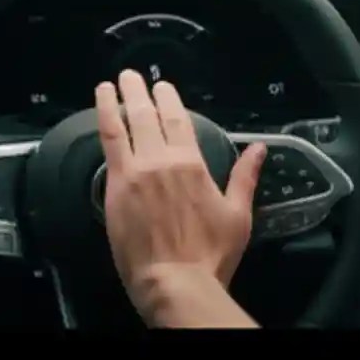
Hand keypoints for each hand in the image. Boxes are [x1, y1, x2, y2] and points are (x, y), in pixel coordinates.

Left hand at [95, 70, 266, 323]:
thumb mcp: (238, 214)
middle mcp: (161, 161)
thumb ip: (245, 177)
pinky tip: (100, 119)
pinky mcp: (113, 191)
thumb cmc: (209, 254)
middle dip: (139, 92)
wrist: (176, 282)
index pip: (177, 119)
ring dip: (114, 102)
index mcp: (191, 164)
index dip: (168, 98)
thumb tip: (259, 149)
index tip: (163, 86)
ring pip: (121, 127)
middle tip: (132, 76)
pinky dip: (104, 127)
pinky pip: (107, 149)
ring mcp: (134, 174)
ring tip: (108, 86)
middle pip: (147, 115)